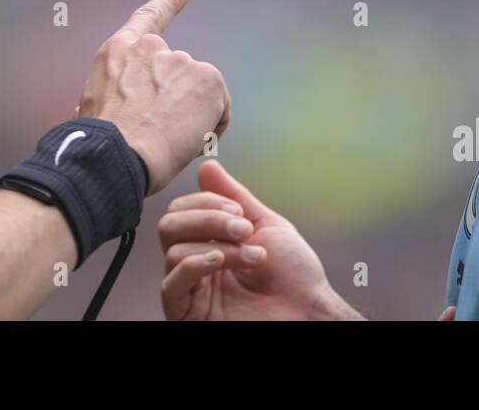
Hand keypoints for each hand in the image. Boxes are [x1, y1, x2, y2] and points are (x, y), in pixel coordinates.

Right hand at [77, 0, 229, 194]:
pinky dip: (210, 131)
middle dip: (175, 106)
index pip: (147, 19)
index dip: (167, 1)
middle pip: (178, 79)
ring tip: (164, 144)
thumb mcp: (95, 107)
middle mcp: (152, 48)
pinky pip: (219, 112)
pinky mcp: (209, 78)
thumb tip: (126, 110)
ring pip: (198, 98)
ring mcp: (182, 60)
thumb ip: (119, 94)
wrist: (117, 155)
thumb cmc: (102, 145)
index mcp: (118, 52)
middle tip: (156, 136)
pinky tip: (187, 144)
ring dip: (190, 120)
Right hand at [159, 160, 356, 319]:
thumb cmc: (294, 275)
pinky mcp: (188, 313)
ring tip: (250, 255)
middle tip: (242, 229)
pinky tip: (219, 260)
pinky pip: (171, 284)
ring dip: (217, 244)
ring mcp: (192, 289)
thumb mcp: (265, 225)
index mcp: (209, 242)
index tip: (240, 212)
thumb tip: (207, 166)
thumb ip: (234, 197)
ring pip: (172, 250)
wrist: (308, 310)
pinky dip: (195, 264)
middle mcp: (196, 263)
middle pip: (169, 225)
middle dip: (206, 218)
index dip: (206, 202)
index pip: (182, 210)